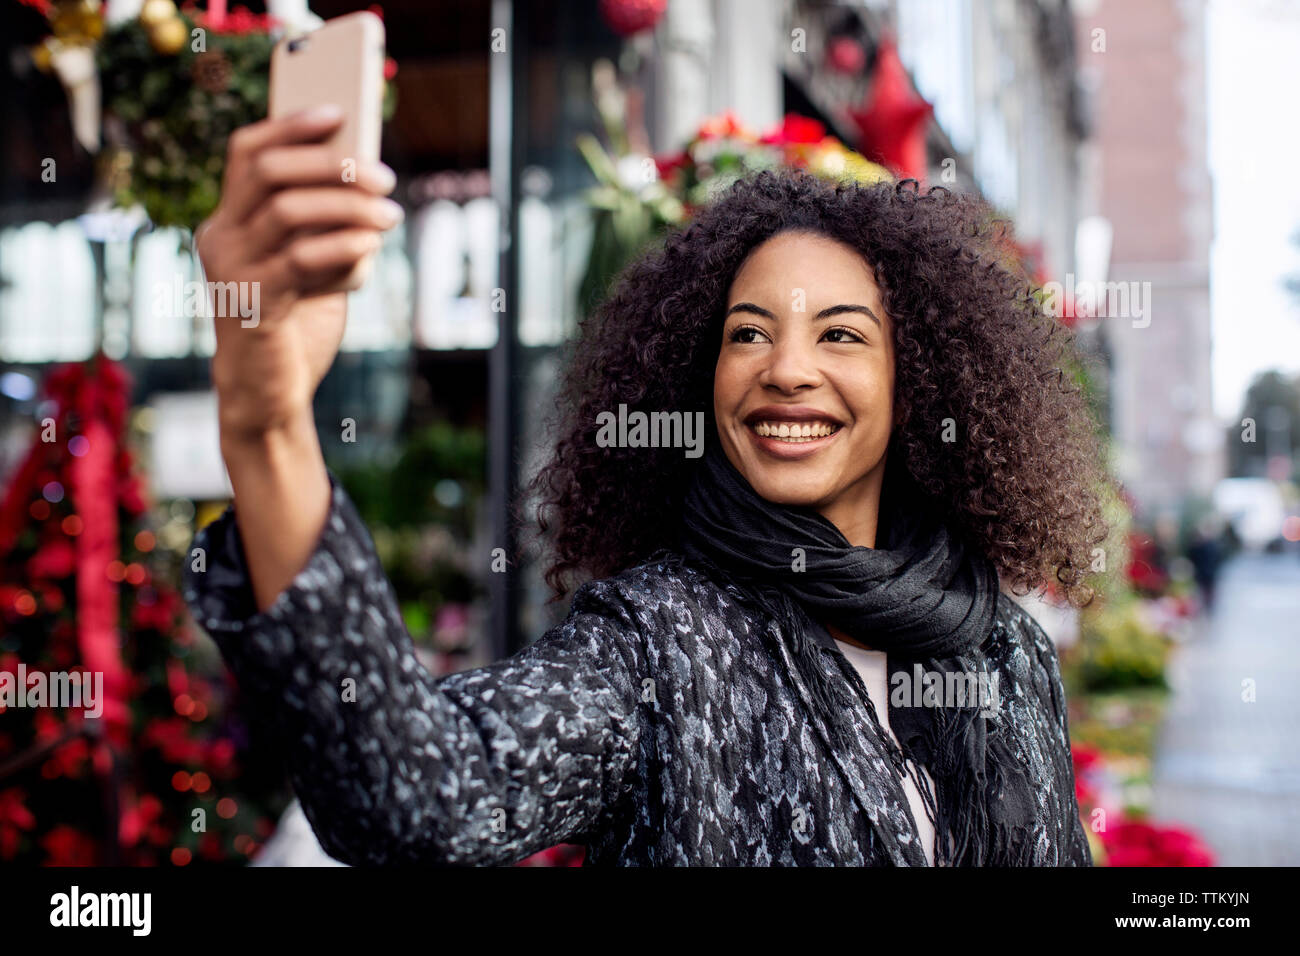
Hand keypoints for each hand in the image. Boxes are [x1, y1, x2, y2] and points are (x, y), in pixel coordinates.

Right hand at [196, 106, 403, 443]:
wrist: (270, 393)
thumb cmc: (297, 323)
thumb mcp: (313, 263)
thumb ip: (326, 224)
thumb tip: (368, 177)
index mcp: (229, 220)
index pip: (248, 152)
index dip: (291, 125)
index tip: (340, 113)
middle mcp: (219, 237)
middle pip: (270, 172)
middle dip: (333, 164)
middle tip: (384, 177)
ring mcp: (229, 269)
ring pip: (288, 210)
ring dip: (349, 206)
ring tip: (390, 215)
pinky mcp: (250, 303)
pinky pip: (301, 259)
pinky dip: (343, 246)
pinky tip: (371, 246)